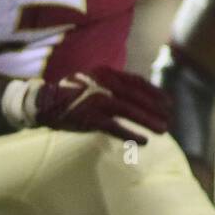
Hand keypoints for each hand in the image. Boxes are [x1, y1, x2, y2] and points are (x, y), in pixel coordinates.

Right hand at [28, 67, 171, 143]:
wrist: (45, 102)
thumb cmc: (70, 92)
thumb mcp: (92, 80)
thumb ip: (111, 83)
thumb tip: (134, 92)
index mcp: (106, 73)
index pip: (136, 81)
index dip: (154, 92)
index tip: (167, 102)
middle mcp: (104, 84)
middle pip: (137, 96)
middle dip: (156, 108)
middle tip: (169, 117)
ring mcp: (97, 101)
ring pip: (130, 111)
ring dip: (148, 121)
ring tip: (162, 130)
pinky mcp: (91, 118)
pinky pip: (115, 127)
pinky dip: (131, 134)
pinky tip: (143, 141)